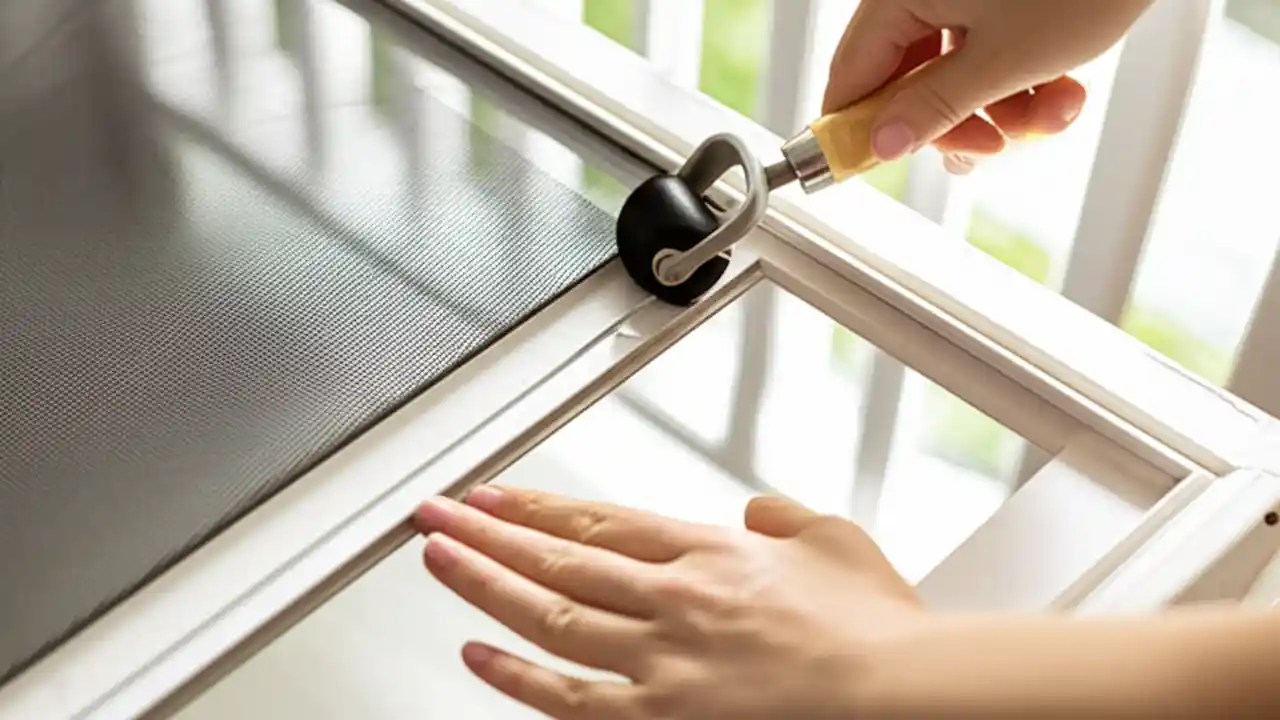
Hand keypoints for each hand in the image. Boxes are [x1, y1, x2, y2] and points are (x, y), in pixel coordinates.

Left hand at [412, 487, 924, 718]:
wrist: (898, 695)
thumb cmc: (875, 631)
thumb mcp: (837, 542)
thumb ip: (786, 520)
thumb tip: (757, 512)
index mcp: (709, 551)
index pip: (599, 521)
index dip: (537, 506)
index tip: (493, 495)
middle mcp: (673, 597)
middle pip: (558, 557)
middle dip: (488, 532)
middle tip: (434, 512)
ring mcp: (661, 659)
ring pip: (549, 615)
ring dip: (485, 584)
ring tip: (437, 559)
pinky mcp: (661, 719)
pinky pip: (572, 697)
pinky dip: (518, 678)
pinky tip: (478, 657)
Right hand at [824, 0, 1152, 173]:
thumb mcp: (1003, 62)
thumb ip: (934, 109)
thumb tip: (882, 144)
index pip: (851, 75)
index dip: (860, 129)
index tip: (875, 167)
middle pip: (905, 80)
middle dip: (955, 123)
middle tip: (991, 148)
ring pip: (953, 74)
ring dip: (1000, 109)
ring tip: (1051, 113)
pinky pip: (986, 52)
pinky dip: (1021, 81)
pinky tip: (1062, 89)